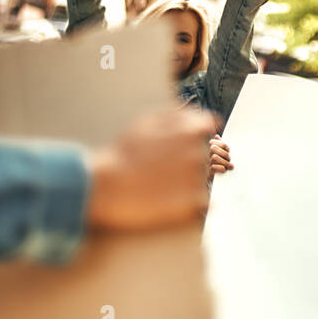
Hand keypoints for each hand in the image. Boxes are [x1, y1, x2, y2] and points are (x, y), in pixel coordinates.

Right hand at [86, 108, 218, 229]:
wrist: (108, 186)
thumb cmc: (124, 153)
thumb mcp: (148, 122)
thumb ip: (180, 115)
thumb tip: (208, 119)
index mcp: (189, 131)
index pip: (209, 126)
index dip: (197, 135)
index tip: (184, 144)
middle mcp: (198, 153)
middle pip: (206, 155)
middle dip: (190, 160)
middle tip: (164, 169)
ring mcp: (197, 179)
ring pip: (204, 178)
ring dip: (189, 181)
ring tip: (163, 184)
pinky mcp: (193, 203)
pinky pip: (204, 202)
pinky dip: (191, 203)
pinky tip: (170, 199)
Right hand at [208, 135, 232, 175]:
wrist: (217, 180)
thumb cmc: (221, 164)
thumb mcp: (223, 154)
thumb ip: (220, 145)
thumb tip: (216, 136)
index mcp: (211, 150)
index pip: (213, 142)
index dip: (222, 145)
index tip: (228, 150)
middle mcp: (208, 155)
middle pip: (213, 148)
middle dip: (224, 153)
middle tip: (230, 159)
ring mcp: (208, 163)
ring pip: (214, 157)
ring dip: (224, 161)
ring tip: (230, 166)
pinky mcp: (209, 172)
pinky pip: (213, 167)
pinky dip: (221, 168)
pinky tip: (224, 170)